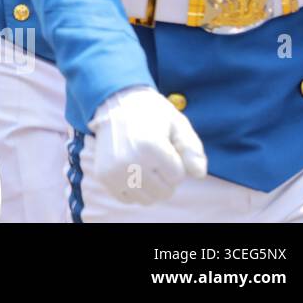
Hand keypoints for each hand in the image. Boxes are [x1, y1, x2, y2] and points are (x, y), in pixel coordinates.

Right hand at [89, 86, 206, 205]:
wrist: (115, 103)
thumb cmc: (152, 115)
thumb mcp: (178, 124)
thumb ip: (193, 149)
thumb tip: (199, 174)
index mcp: (151, 147)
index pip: (177, 177)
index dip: (176, 163)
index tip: (165, 146)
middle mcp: (131, 161)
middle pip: (164, 192)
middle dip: (165, 177)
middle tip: (155, 156)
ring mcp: (115, 170)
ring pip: (146, 199)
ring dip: (150, 186)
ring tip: (144, 164)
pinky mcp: (104, 176)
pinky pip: (127, 199)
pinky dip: (133, 190)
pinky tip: (132, 171)